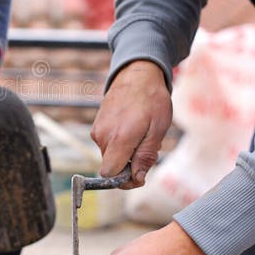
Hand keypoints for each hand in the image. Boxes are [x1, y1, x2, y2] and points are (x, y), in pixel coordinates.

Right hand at [93, 60, 171, 185]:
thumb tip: (136, 178)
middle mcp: (103, 136)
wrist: (137, 75)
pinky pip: (106, 145)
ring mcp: (97, 130)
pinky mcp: (96, 126)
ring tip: (140, 134)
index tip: (139, 173)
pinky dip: (119, 144)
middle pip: (111, 166)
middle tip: (146, 149)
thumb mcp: (158, 129)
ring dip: (125, 154)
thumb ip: (146, 156)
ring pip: (109, 156)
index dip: (124, 179)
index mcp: (119, 138)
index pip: (109, 173)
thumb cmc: (152, 100)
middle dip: (128, 166)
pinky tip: (131, 129)